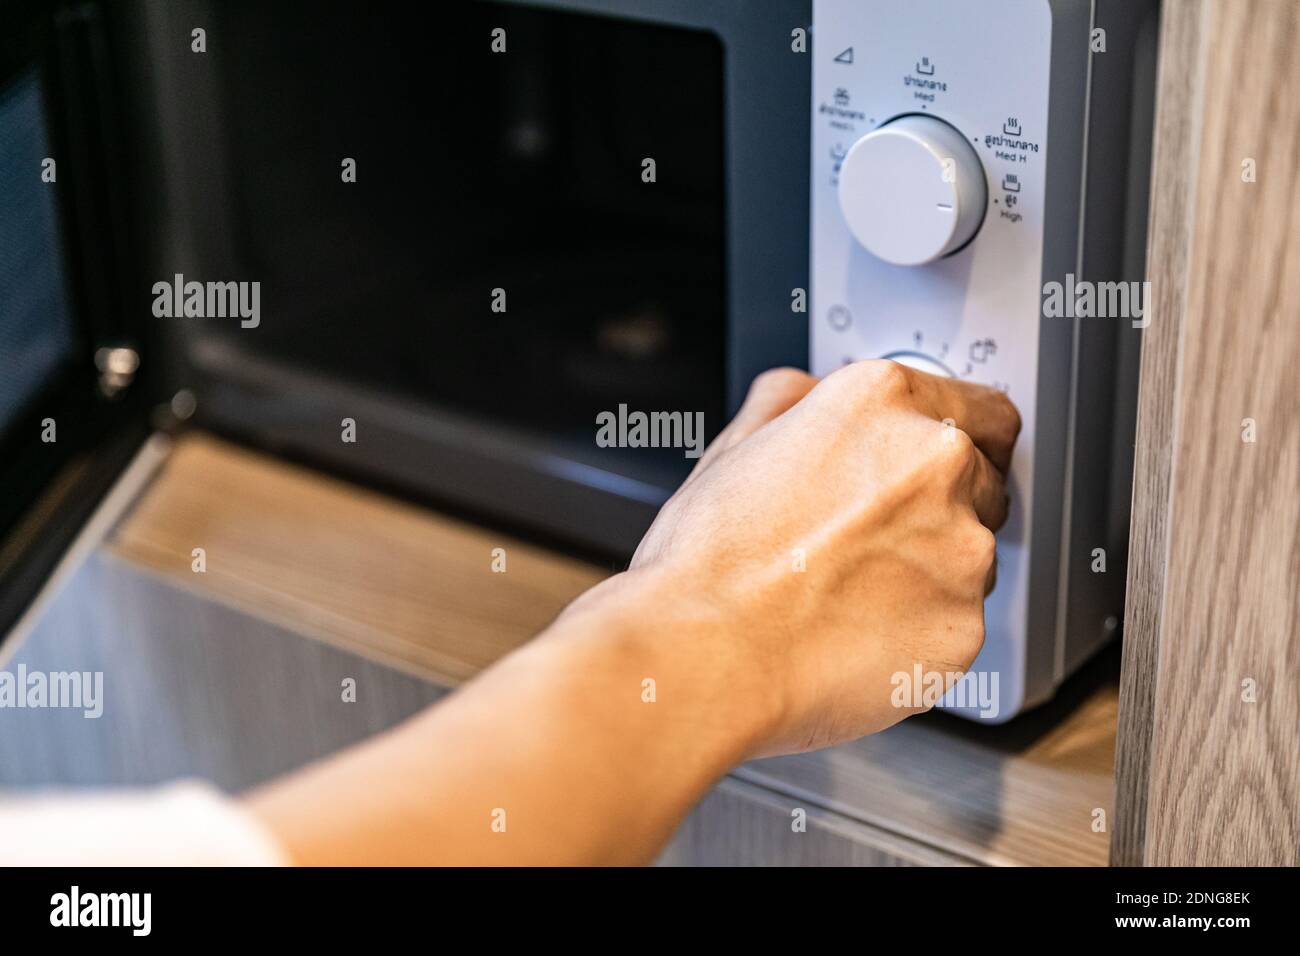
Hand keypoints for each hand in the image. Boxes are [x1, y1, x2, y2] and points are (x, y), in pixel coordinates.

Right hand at [626, 361, 1020, 755]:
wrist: (706, 655)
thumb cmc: (708, 562)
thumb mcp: (732, 445)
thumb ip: (789, 402)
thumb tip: (806, 395)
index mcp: (883, 402)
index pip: (984, 409)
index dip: (960, 441)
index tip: (940, 467)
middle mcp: (937, 463)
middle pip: (983, 482)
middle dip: (940, 507)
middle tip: (870, 539)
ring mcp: (961, 547)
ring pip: (973, 557)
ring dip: (931, 570)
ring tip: (850, 592)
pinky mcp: (965, 625)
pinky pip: (958, 623)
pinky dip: (921, 630)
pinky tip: (858, 631)